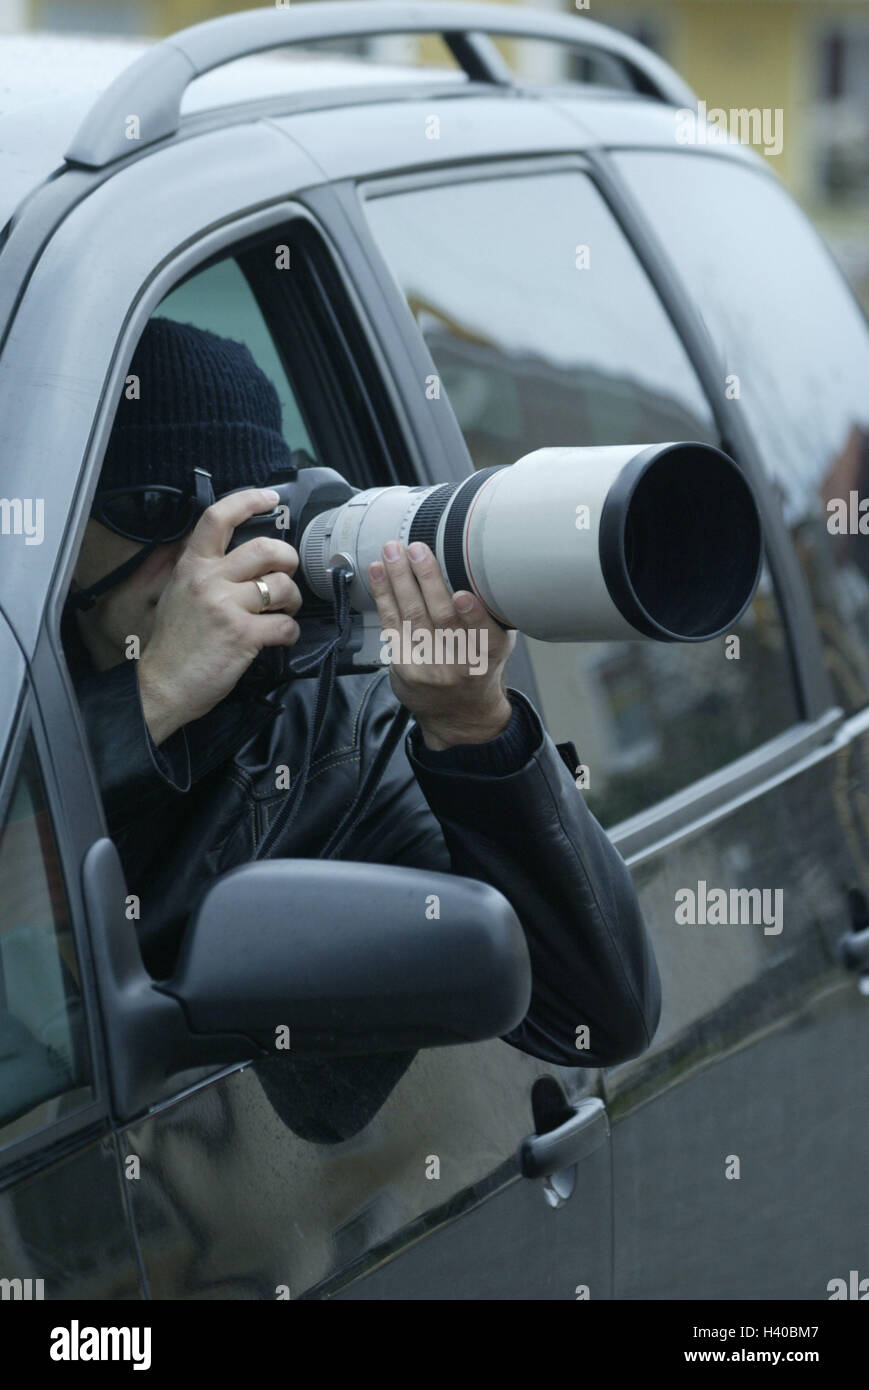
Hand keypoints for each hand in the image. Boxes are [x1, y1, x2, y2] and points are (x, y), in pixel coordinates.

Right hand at [138, 489, 300, 744]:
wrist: (162, 686)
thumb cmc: (173, 645)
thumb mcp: (177, 594)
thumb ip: (202, 571)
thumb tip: (233, 555)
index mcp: (192, 566)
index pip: (218, 518)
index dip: (249, 500)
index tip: (271, 497)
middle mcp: (209, 580)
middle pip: (265, 548)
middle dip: (288, 558)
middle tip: (288, 572)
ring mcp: (226, 606)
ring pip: (282, 586)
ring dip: (293, 600)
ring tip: (285, 610)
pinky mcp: (243, 635)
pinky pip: (285, 625)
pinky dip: (290, 633)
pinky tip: (280, 638)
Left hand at [368, 540, 515, 749]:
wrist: (459, 712)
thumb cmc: (479, 665)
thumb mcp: (498, 643)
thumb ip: (489, 614)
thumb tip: (476, 566)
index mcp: (489, 654)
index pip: (482, 633)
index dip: (472, 615)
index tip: (462, 596)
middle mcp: (459, 663)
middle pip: (441, 618)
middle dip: (427, 580)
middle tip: (416, 549)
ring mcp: (428, 666)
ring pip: (411, 616)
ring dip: (399, 579)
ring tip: (392, 551)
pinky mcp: (403, 665)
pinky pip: (392, 624)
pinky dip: (384, 595)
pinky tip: (379, 573)